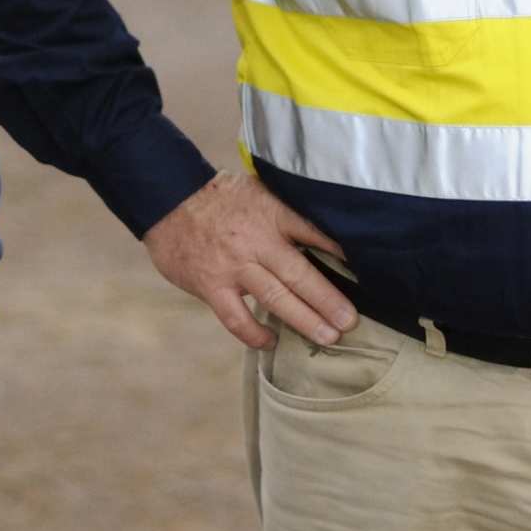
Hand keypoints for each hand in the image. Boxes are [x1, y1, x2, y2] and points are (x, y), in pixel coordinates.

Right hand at [143, 172, 358, 351]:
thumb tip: (324, 227)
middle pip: (299, 275)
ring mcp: (233, 267)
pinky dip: (255, 333)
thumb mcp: (258, 190)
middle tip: (351, 321)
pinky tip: (272, 341)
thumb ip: (286, 209)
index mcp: (271, 214)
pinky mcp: (211, 286)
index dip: (339, 252)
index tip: (363, 271)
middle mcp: (256, 242)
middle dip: (328, 300)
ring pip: (274, 299)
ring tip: (328, 336)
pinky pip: (236, 318)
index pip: (312, 233)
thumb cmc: (218, 197)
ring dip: (304, 319)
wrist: (167, 198)